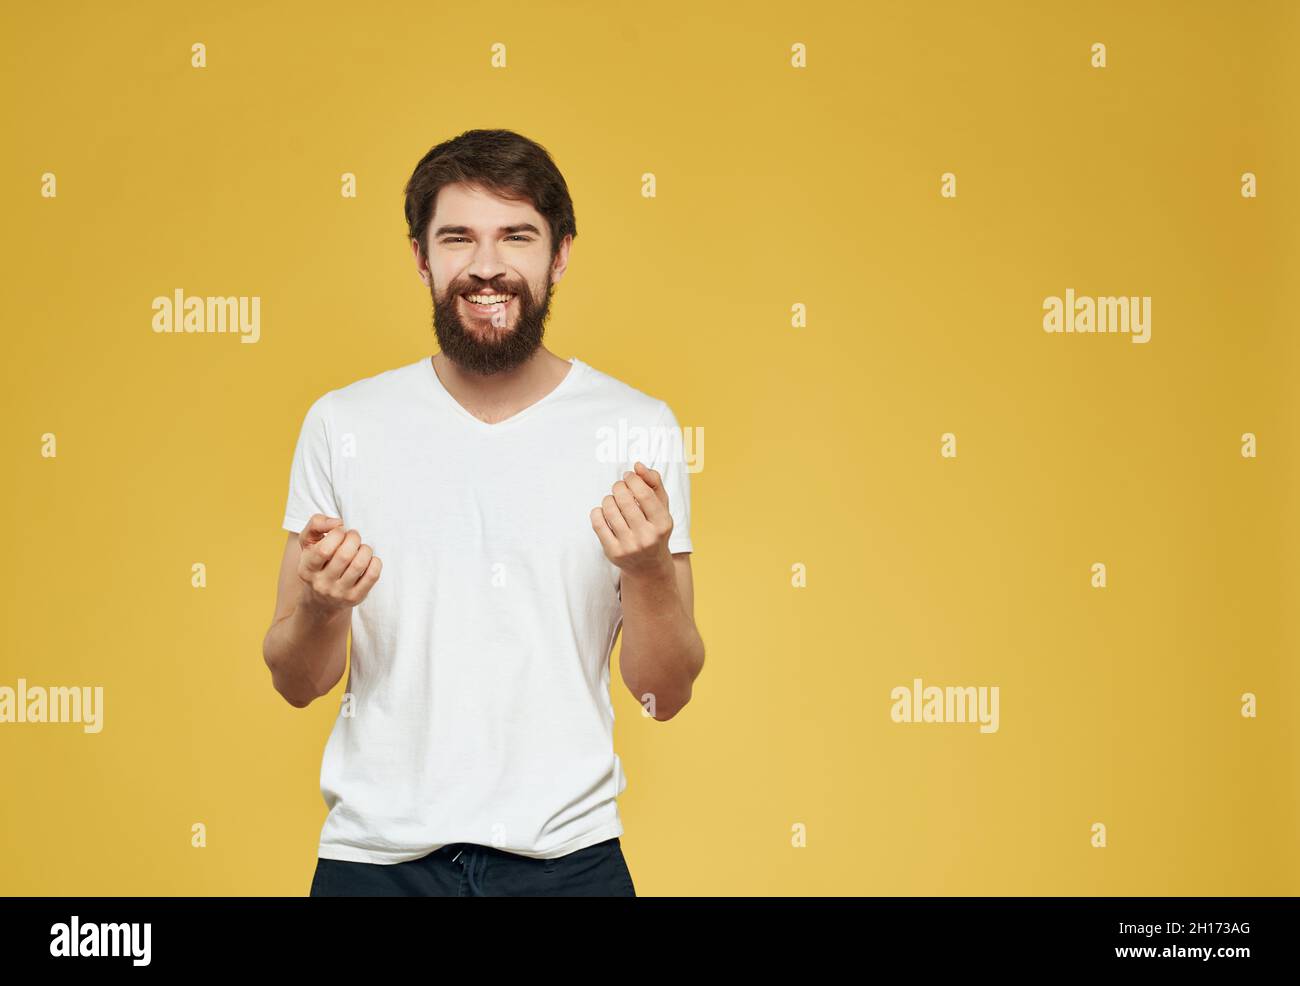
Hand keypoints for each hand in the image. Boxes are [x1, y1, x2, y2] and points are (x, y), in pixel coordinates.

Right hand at [296, 513, 382, 614]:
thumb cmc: (317, 560)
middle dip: (354, 538)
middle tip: (354, 536)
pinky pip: (372, 575)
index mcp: (306, 568)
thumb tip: (338, 523)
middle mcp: (321, 584)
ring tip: (362, 547)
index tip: (340, 531)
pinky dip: (375, 562)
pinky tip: (369, 559)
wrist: (321, 597)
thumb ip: (317, 523)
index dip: (337, 534)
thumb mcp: (308, 541)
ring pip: (359, 564)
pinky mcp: (355, 597)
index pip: (324, 550)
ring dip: (365, 549)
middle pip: (344, 556)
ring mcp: (339, 593)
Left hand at [590, 461, 673, 575]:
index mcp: (663, 523)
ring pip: (609, 509)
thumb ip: (654, 482)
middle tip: (618, 486)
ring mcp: (629, 546)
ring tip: (612, 500)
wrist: (648, 566)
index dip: (632, 479)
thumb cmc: (654, 529)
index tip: (628, 476)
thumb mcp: (662, 507)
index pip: (644, 493)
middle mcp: (647, 536)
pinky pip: (598, 523)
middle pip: (624, 499)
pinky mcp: (613, 552)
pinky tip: (603, 511)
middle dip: (618, 486)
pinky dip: (597, 512)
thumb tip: (637, 466)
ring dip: (608, 498)